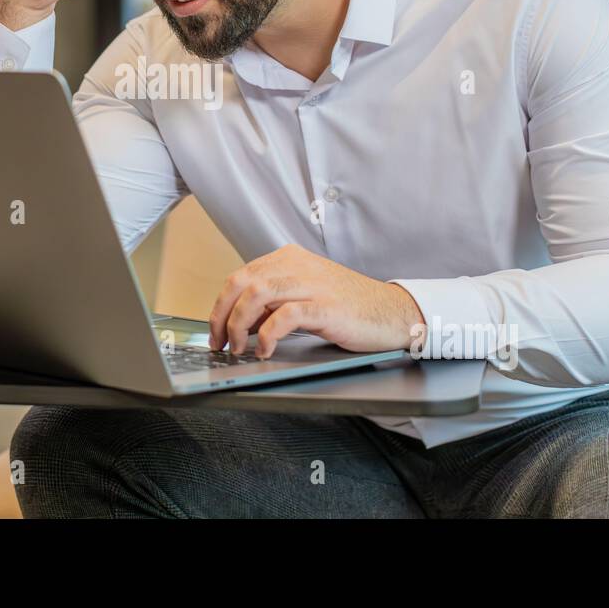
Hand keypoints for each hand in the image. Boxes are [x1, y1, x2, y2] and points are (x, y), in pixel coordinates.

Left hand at [206, 244, 426, 357]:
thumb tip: (239, 321)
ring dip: (239, 325)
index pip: (240, 276)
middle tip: (219, 343)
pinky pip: (285, 316)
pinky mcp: (326, 307)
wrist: (393, 313)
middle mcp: (298, 265)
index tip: (215, 332)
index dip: (220, 306)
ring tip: (238, 348)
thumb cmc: (348, 307)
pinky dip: (267, 335)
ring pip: (257, 294)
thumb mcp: (305, 294)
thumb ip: (274, 301)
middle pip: (241, 282)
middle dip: (222, 315)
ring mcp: (313, 284)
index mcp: (289, 259)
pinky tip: (265, 350)